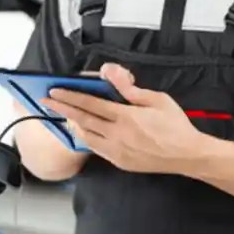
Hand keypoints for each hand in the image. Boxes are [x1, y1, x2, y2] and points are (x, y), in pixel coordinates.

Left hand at [41, 63, 206, 174]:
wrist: (188, 156)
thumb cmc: (175, 125)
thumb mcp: (156, 100)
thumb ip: (129, 88)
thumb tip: (109, 71)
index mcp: (125, 117)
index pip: (90, 104)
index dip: (70, 96)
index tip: (54, 91)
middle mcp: (117, 135)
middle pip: (82, 120)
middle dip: (62, 109)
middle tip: (45, 101)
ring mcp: (117, 151)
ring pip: (85, 137)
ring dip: (72, 125)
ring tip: (62, 115)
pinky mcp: (120, 162)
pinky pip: (96, 149)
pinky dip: (85, 139)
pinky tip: (81, 132)